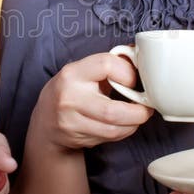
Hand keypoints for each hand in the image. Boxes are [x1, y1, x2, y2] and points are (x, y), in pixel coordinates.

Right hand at [31, 53, 152, 150]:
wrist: (46, 122)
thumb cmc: (71, 91)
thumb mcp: (83, 72)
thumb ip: (109, 64)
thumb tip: (139, 56)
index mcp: (72, 73)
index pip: (107, 65)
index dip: (127, 73)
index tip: (133, 80)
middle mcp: (69, 97)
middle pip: (112, 110)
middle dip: (138, 112)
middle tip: (147, 108)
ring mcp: (70, 121)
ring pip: (112, 129)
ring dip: (133, 124)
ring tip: (138, 117)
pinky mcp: (75, 137)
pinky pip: (108, 137)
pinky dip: (122, 132)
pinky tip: (124, 126)